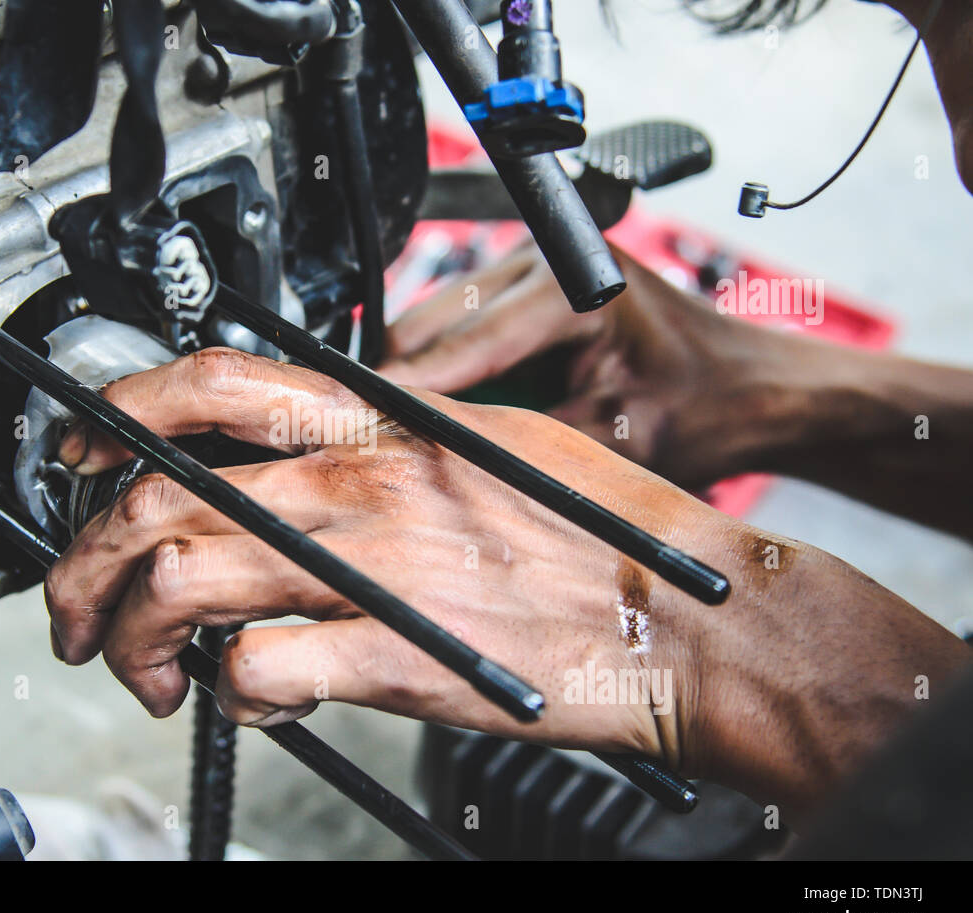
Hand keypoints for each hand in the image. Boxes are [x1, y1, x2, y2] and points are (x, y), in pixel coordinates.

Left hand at [47, 349, 968, 823]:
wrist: (686, 617)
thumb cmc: (605, 532)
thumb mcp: (493, 442)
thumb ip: (391, 440)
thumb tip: (309, 451)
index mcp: (387, 424)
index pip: (219, 384)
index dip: (125, 409)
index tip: (83, 450)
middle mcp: (365, 481)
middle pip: (167, 495)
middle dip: (89, 559)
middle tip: (80, 603)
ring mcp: (374, 566)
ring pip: (186, 578)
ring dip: (134, 634)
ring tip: (145, 670)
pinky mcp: (394, 655)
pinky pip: (258, 670)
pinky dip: (229, 693)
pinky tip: (250, 700)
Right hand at [380, 242, 820, 490]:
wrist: (750, 386)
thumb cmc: (708, 405)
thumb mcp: (618, 440)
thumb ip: (527, 442)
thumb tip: (448, 455)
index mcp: (573, 285)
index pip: (465, 344)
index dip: (407, 387)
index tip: (357, 419)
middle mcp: (544, 261)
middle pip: (430, 322)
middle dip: (396, 378)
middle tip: (361, 433)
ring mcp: (529, 269)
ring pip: (432, 322)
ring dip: (415, 372)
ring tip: (390, 427)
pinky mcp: (522, 290)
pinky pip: (456, 329)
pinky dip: (439, 368)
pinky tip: (431, 408)